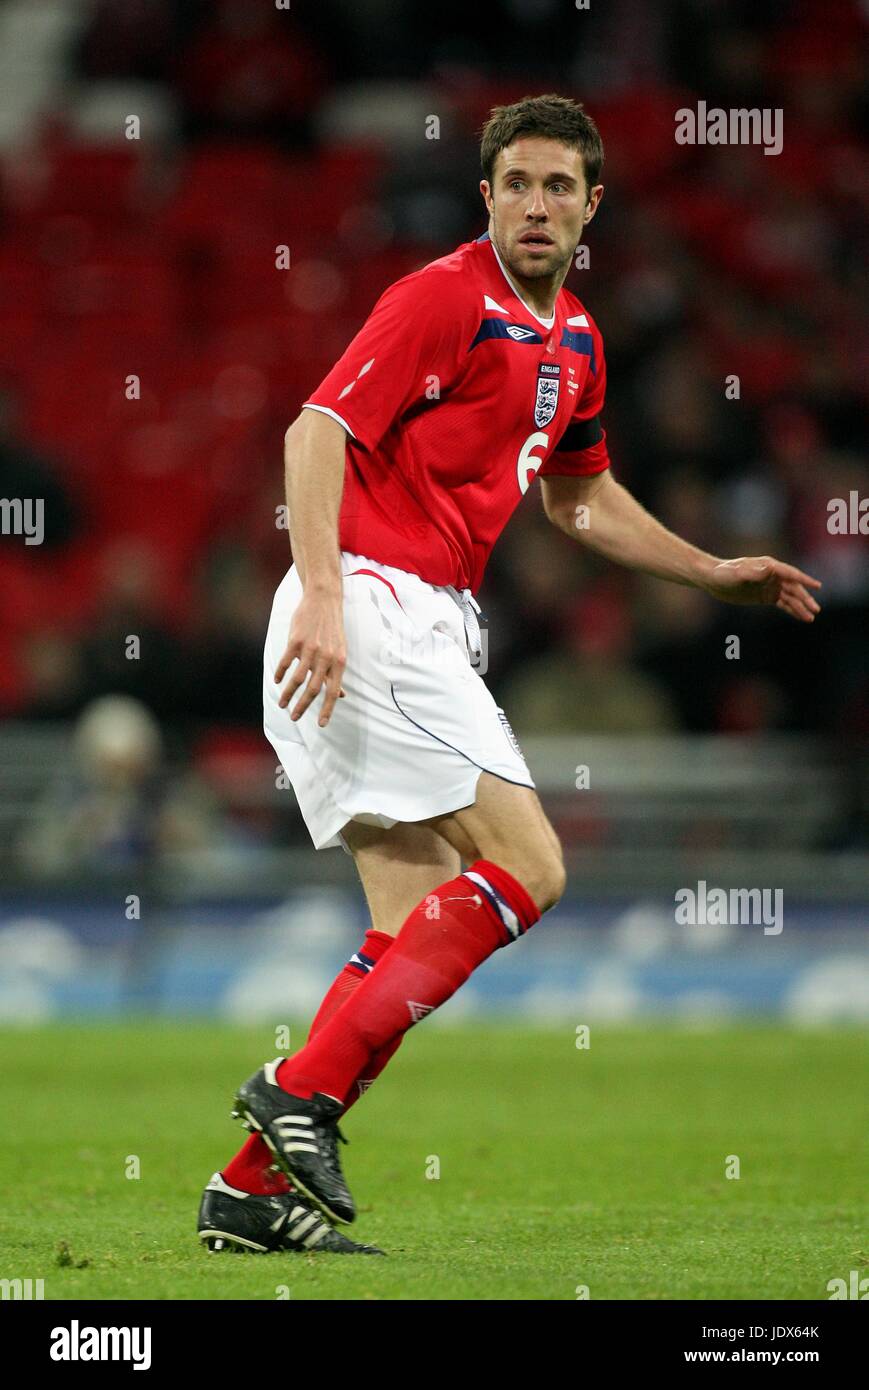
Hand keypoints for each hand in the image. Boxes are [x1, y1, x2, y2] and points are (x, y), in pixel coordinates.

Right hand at [274, 590, 346, 726]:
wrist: (324, 600)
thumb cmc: (332, 629)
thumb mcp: (339, 651)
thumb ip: (336, 673)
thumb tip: (340, 695)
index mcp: (339, 662)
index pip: (333, 691)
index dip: (327, 709)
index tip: (321, 724)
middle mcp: (326, 657)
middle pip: (314, 689)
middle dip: (303, 706)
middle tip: (295, 717)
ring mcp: (310, 649)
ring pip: (298, 679)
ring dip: (289, 694)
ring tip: (282, 704)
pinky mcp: (296, 640)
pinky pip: (286, 662)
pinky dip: (281, 674)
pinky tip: (278, 681)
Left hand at [703, 556, 821, 621]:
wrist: (713, 579)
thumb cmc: (723, 573)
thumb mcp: (737, 573)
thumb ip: (753, 572)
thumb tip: (768, 569)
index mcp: (769, 566)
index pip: (790, 574)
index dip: (804, 580)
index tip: (817, 586)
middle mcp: (773, 575)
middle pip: (793, 587)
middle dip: (805, 598)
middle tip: (815, 609)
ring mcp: (770, 586)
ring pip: (790, 597)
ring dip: (801, 607)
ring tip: (811, 618)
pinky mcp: (766, 596)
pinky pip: (783, 604)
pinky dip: (792, 610)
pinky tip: (802, 617)